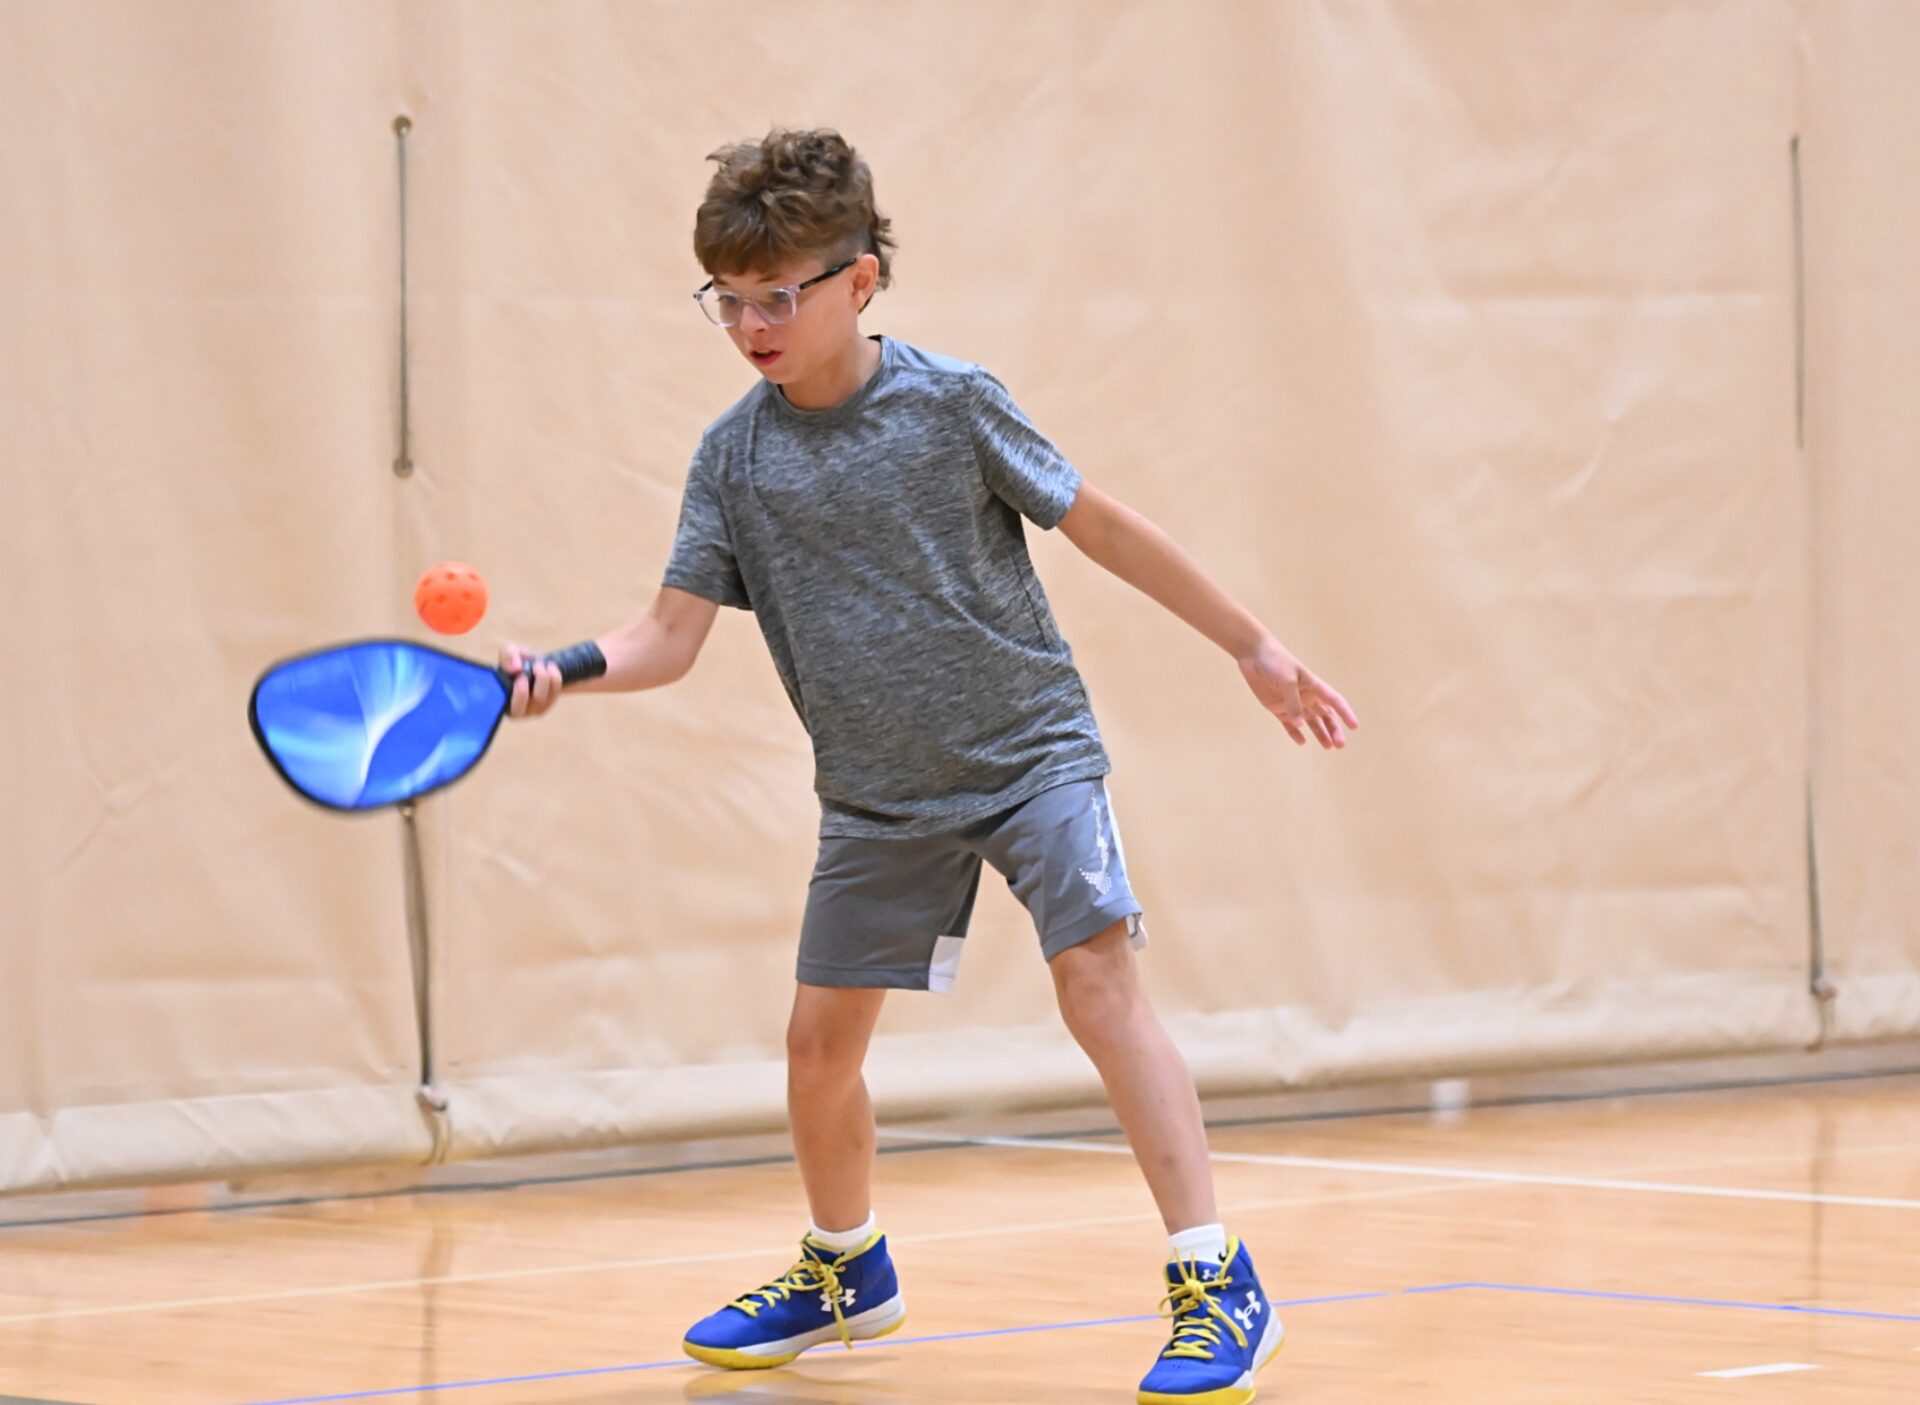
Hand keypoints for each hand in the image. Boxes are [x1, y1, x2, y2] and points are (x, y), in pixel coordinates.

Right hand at [498, 642, 562, 718]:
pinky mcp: (548, 704)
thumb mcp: (511, 651)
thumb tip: (515, 669)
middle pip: (518, 711)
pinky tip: (550, 667)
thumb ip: (508, 655)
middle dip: (524, 691)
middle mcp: (515, 710)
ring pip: (539, 700)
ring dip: (542, 677)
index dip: (512, 696)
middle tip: (530, 670)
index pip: (499, 708)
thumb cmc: (519, 659)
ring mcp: (533, 710)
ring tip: (539, 663)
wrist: (538, 662)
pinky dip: (554, 677)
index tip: (521, 677)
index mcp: (500, 698)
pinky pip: (554, 693)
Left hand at [1239, 638, 1358, 748]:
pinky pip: (1289, 724)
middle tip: (1340, 745)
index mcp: (1313, 685)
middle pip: (1325, 715)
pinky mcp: (1277, 708)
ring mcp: (1292, 703)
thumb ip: (1293, 702)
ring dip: (1320, 733)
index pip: (1334, 700)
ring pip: (1311, 722)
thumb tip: (1300, 724)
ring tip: (1328, 746)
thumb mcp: (1287, 680)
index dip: (1345, 712)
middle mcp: (1306, 696)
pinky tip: (1302, 742)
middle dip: (1334, 730)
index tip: (1354, 726)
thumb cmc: (1275, 661)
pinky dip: (1295, 733)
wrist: (1253, 654)